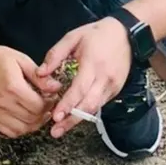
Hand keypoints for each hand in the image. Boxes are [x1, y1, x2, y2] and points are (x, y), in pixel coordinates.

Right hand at [0, 42, 61, 138]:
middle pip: (32, 119)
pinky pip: (9, 132)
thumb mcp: (21, 60)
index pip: (38, 106)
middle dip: (44, 113)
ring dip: (34, 123)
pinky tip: (25, 117)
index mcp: (12, 86)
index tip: (53, 97)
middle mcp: (2, 102)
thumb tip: (56, 87)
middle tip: (48, 104)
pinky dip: (21, 128)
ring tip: (38, 111)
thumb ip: (39, 76)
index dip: (50, 104)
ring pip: (22, 129)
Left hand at [37, 17, 131, 137]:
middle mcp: (104, 77)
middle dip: (71, 120)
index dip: (67, 104)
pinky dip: (87, 111)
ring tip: (61, 128)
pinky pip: (100, 104)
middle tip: (55, 130)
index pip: (80, 89)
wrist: (125, 34)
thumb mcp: (73, 37)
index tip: (55, 116)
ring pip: (94, 108)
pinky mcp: (115, 90)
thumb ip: (55, 54)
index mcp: (92, 63)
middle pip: (88, 104)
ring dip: (78, 119)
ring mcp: (112, 85)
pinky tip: (75, 116)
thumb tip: (40, 72)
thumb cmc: (97, 34)